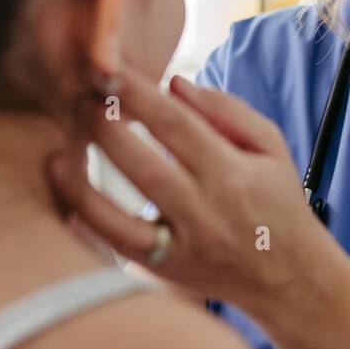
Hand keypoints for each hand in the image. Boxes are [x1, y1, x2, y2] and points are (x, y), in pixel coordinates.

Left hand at [46, 69, 325, 310]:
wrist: (289, 277)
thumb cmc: (277, 202)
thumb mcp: (270, 147)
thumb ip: (227, 110)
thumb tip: (175, 83)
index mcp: (233, 174)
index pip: (176, 125)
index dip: (137, 94)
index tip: (108, 71)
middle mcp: (206, 212)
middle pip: (143, 165)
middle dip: (104, 127)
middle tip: (80, 100)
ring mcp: (183, 246)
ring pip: (120, 215)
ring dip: (81, 179)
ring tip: (59, 149)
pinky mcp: (165, 270)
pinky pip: (117, 249)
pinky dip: (86, 224)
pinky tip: (64, 198)